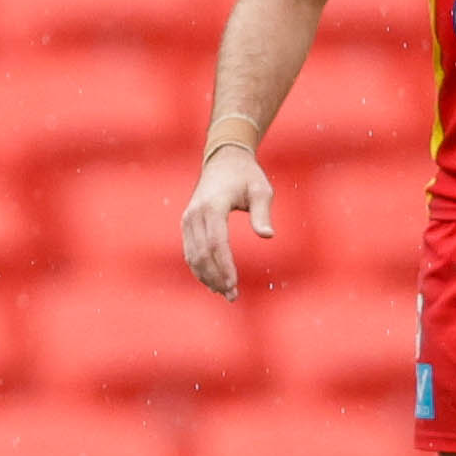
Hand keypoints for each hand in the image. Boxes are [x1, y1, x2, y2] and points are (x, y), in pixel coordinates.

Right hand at [179, 149, 275, 300]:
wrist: (224, 161)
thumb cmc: (247, 176)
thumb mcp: (261, 189)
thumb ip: (263, 212)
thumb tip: (267, 236)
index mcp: (212, 206)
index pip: (215, 242)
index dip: (223, 265)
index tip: (234, 284)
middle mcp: (195, 214)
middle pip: (201, 253)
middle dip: (215, 277)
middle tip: (232, 295)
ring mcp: (188, 219)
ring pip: (192, 255)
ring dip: (207, 277)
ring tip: (225, 293)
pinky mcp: (187, 224)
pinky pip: (190, 251)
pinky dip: (200, 269)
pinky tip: (213, 282)